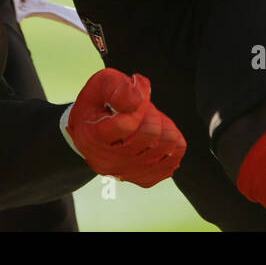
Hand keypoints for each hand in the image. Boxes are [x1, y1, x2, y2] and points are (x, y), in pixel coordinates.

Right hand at [63, 68, 185, 186]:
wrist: (91, 132)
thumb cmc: (97, 104)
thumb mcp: (99, 84)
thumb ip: (117, 87)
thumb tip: (139, 97)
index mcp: (92, 137)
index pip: (128, 123)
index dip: (140, 104)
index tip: (137, 94)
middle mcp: (109, 161)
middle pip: (151, 133)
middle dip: (152, 112)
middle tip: (141, 107)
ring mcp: (127, 172)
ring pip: (168, 146)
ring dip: (163, 125)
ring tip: (149, 119)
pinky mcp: (144, 179)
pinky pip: (174, 159)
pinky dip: (170, 142)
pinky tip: (154, 136)